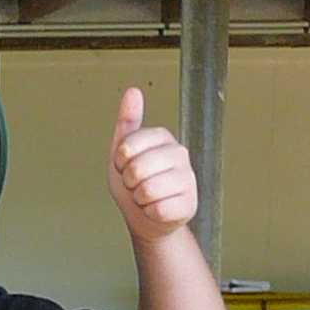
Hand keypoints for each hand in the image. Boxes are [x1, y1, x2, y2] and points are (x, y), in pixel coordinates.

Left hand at [107, 87, 197, 241]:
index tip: (126, 165)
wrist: (146, 218)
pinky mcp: (189, 203)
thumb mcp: (123, 152)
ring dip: (139, 199)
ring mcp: (188, 179)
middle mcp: (180, 154)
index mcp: (163, 137)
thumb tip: (132, 91)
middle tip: (136, 183)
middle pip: (136, 169)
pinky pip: (157, 209)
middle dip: (129, 182)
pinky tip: (157, 209)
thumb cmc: (134, 184)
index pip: (127, 147)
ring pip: (147, 190)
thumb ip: (127, 122)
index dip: (120, 162)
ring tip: (147, 196)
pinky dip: (150, 213)